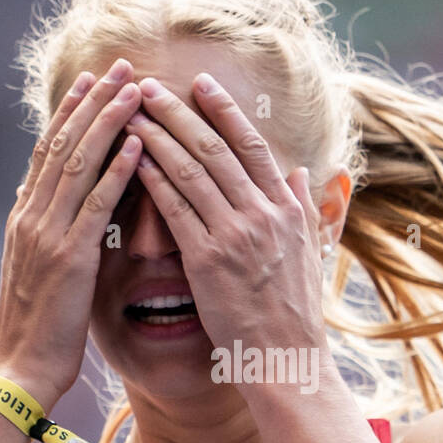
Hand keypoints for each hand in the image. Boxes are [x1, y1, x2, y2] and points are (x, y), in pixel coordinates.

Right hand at [0, 59, 143, 405]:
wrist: (18, 370)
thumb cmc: (36, 331)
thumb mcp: (40, 272)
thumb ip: (49, 233)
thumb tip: (55, 202)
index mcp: (24, 219)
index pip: (48, 152)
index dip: (71, 113)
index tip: (92, 81)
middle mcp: (30, 217)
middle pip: (62, 144)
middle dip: (92, 102)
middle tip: (119, 66)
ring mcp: (46, 234)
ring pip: (78, 164)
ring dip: (108, 122)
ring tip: (134, 90)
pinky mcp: (68, 258)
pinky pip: (95, 205)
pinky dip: (116, 171)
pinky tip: (137, 146)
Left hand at [123, 73, 327, 358]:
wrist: (287, 358)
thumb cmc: (295, 313)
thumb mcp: (310, 253)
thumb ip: (305, 209)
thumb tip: (303, 172)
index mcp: (287, 209)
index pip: (252, 146)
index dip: (225, 111)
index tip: (201, 84)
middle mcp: (263, 213)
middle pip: (215, 148)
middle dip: (179, 112)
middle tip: (150, 86)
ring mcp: (236, 234)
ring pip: (191, 171)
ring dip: (159, 137)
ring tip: (132, 113)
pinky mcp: (209, 260)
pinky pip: (176, 209)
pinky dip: (154, 180)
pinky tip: (133, 160)